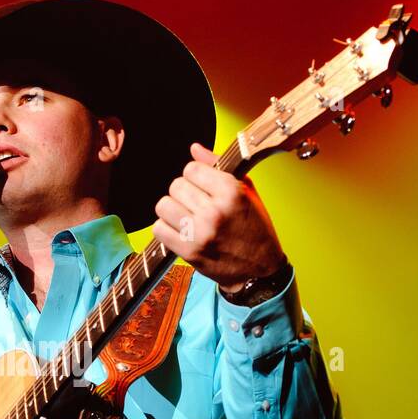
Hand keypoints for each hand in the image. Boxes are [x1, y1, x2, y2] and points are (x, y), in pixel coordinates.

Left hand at [152, 143, 286, 287]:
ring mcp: (200, 232)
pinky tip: (180, 231)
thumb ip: (219, 167)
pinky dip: (166, 229)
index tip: (202, 186)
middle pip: (176, 186)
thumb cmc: (254, 229)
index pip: (191, 169)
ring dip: (172, 210)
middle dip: (183, 193)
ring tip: (186, 216)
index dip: (194, 176)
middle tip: (194, 204)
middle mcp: (215, 211)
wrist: (258, 270)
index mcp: (231, 192)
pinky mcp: (189, 251)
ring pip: (163, 205)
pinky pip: (159, 229)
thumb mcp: (246, 192)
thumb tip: (194, 148)